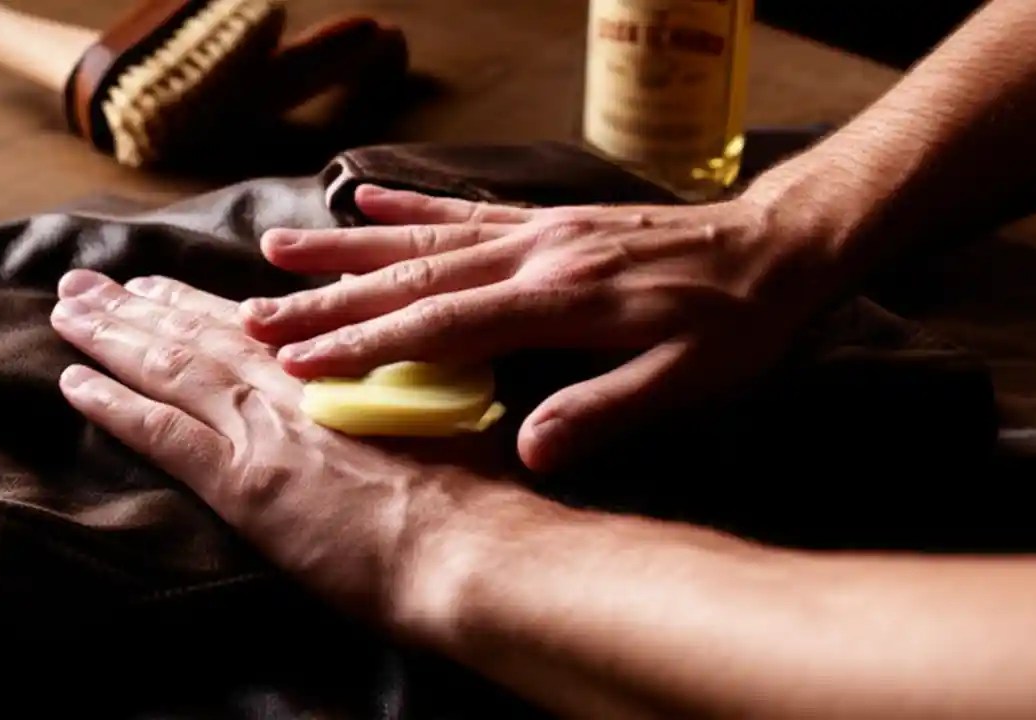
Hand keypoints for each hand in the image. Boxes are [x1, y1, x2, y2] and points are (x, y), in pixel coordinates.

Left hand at [47, 268, 516, 622]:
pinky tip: (74, 383)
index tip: (153, 283)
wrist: (464, 542)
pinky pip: (159, 432)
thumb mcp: (438, 411)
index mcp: (332, 370)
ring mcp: (258, 432)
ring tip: (67, 312)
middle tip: (84, 283)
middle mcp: (285, 387)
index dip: (191, 301)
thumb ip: (396, 382)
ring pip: (166, 367)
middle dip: (133, 306)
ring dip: (110, 336)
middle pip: (194, 334)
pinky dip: (113, 405)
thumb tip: (386, 359)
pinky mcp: (239, 483)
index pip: (245, 326)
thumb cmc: (469, 488)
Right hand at [242, 185, 835, 470]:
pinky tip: (365, 195)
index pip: (439, 327)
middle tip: (255, 319)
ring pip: (424, 239)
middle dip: (328, 303)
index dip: (365, 347)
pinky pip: (466, 207)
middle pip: (412, 280)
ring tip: (278, 251)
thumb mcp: (688, 381)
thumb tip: (524, 451)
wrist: (780, 246)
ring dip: (347, 248)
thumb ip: (604, 411)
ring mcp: (539, 230)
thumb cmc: (737, 323)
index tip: (298, 365)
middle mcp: (535, 256)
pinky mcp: (550, 218)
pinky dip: (410, 203)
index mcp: (560, 303)